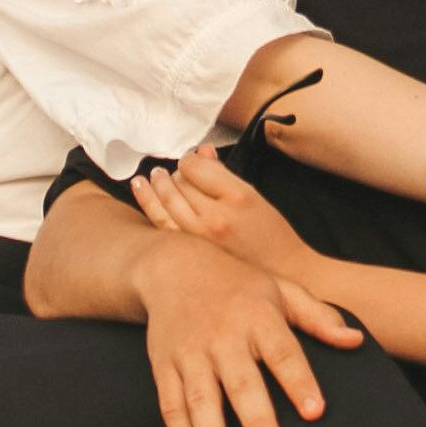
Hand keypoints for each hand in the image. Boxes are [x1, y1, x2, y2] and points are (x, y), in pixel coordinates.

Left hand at [134, 146, 319, 285]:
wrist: (284, 274)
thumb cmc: (272, 233)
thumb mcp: (254, 195)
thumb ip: (224, 173)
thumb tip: (201, 151)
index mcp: (238, 198)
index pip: (197, 167)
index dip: (191, 159)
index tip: (192, 160)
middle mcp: (216, 218)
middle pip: (180, 183)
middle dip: (177, 173)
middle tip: (177, 172)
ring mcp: (199, 239)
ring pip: (167, 201)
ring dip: (158, 184)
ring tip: (152, 176)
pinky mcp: (190, 254)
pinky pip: (162, 224)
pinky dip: (149, 203)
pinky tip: (140, 188)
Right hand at [138, 235, 359, 426]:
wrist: (175, 265)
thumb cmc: (239, 283)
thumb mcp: (281, 289)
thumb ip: (318, 317)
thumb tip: (356, 341)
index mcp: (258, 316)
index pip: (283, 352)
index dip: (299, 381)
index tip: (314, 411)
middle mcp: (224, 336)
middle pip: (242, 381)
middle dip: (256, 417)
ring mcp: (191, 352)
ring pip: (200, 397)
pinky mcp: (164, 364)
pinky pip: (170, 403)